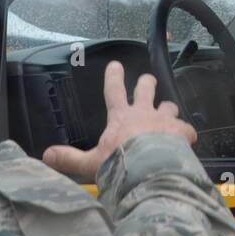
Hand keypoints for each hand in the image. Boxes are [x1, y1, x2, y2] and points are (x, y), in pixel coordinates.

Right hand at [42, 61, 196, 182]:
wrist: (149, 170)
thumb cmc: (119, 165)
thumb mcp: (90, 163)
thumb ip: (70, 158)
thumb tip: (46, 156)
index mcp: (121, 118)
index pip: (114, 91)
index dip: (113, 77)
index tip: (116, 65)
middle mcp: (143, 113)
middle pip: (146, 90)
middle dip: (146, 84)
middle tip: (148, 80)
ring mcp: (164, 121)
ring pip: (169, 106)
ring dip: (168, 109)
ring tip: (170, 113)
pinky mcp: (182, 132)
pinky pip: (187, 129)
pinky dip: (186, 133)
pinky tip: (187, 139)